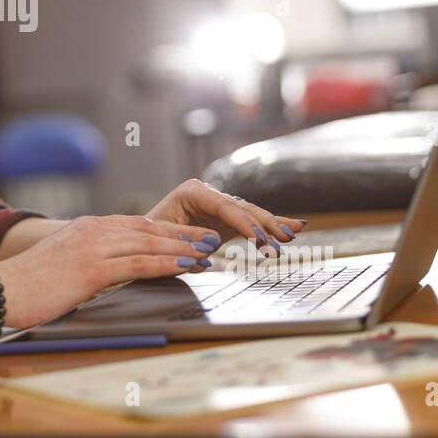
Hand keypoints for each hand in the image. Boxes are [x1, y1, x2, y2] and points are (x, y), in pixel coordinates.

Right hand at [0, 215, 225, 329]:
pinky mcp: (91, 268)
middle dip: (183, 234)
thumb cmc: (26, 286)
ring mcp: (92, 247)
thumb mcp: (62, 265)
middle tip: (211, 239)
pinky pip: (138, 264)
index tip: (190, 235)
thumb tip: (108, 275)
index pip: (136, 224)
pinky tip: (186, 265)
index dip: (168, 229)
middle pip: (149, 228)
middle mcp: (92, 230)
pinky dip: (167, 263)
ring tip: (208, 252)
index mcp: (85, 227)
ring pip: (149, 243)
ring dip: (183, 247)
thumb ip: (87, 262)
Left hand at [144, 178, 307, 258]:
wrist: (142, 242)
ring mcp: (219, 207)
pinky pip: (251, 223)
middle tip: (283, 239)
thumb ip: (185, 240)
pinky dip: (271, 227)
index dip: (244, 222)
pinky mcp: (226, 222)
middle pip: (242, 208)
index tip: (260, 238)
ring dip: (273, 226)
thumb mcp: (160, 238)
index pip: (225, 206)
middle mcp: (209, 194)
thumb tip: (210, 245)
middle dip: (265, 224)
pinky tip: (294, 227)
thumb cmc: (146, 239)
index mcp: (192, 192)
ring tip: (293, 234)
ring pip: (251, 214)